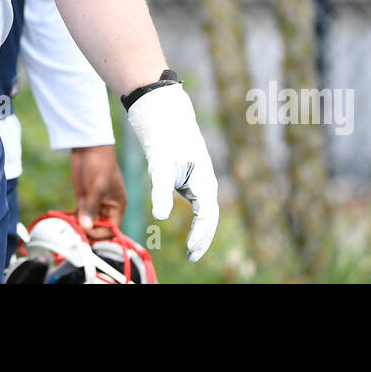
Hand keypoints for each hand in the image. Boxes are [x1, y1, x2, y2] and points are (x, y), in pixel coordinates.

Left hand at [70, 145, 126, 239]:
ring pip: (88, 222)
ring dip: (79, 226)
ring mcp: (94, 203)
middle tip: (76, 231)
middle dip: (88, 231)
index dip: (101, 233)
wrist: (89, 147)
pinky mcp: (83, 198)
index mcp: (117, 206)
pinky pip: (79, 214)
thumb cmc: (101, 164)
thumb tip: (85, 227)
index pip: (112, 228)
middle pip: (99, 228)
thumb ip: (91, 208)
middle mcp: (107, 207)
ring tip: (70, 226)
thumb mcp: (98, 187)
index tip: (87, 232)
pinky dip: (73, 218)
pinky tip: (66, 219)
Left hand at [126, 83, 218, 261]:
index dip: (200, 235)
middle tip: (192, 257)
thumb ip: (161, 192)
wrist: (164, 114)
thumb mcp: (160, 166)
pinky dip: (197, 220)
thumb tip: (160, 217)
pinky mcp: (192, 178)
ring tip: (193, 250)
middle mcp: (206, 182)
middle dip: (203, 238)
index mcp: (204, 180)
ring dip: (202, 231)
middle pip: (210, 217)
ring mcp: (201, 180)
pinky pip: (199, 205)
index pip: (207, 216)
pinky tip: (191, 230)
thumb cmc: (164, 138)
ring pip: (206, 212)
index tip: (191, 251)